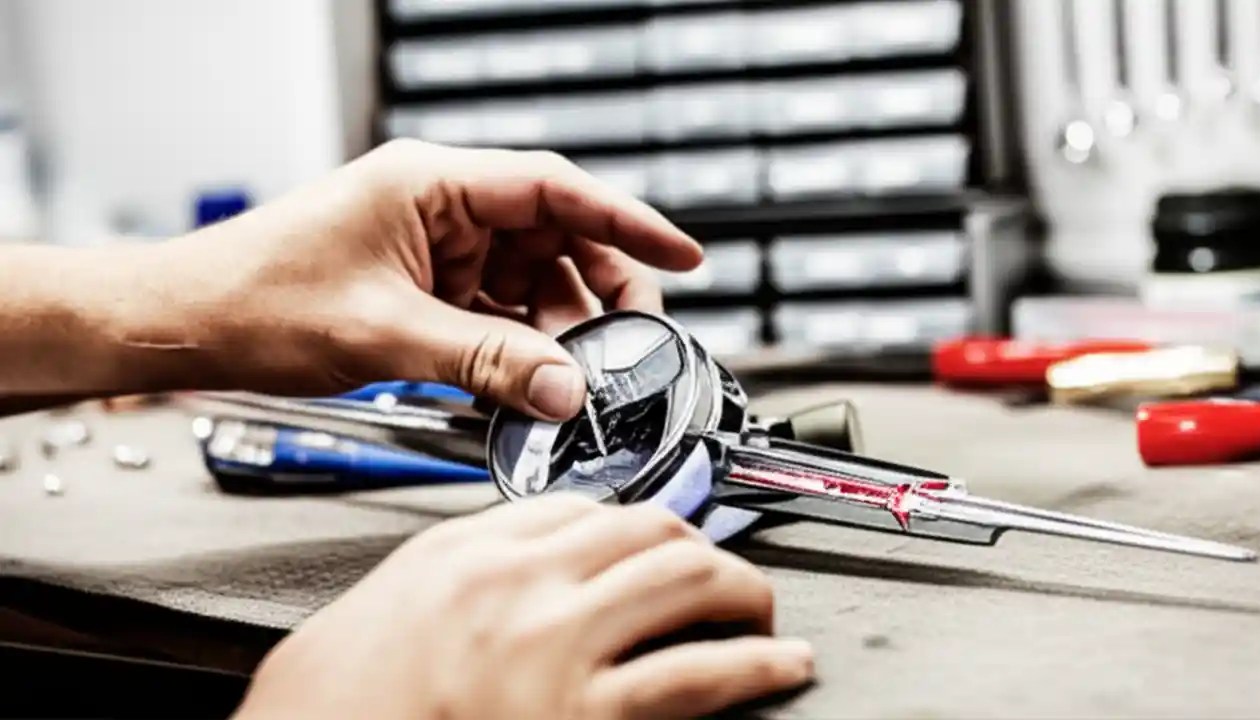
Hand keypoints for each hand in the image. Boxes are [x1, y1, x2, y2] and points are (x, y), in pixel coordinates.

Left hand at [144, 140, 700, 417]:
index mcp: (435, 184)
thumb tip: (566, 389)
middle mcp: (443, 208)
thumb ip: (487, 363)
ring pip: (530, 282)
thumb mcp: (387, 336)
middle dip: (598, 292)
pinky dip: (518, 346)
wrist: (190, 323)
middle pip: (555, 239)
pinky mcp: (424, 287)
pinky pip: (495, 312)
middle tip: (630, 345)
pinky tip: (528, 381)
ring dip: (557, 330)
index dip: (629, 222)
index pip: (558, 190)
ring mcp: (436, 248)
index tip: (684, 253)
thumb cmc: (258, 297)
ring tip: (574, 379)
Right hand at [234, 496, 813, 719]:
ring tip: (757, 612)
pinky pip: (696, 674)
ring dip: (740, 590)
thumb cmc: (333, 699)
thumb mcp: (397, 600)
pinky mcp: (584, 717)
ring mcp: (554, 647)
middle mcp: (519, 585)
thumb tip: (545, 562)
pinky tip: (779, 663)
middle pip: (648, 528)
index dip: (637, 528)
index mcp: (470, 551)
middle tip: (718, 576)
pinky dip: (755, 663)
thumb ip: (474, 570)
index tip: (657, 545)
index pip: (584, 507)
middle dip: (699, 548)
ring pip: (686, 579)